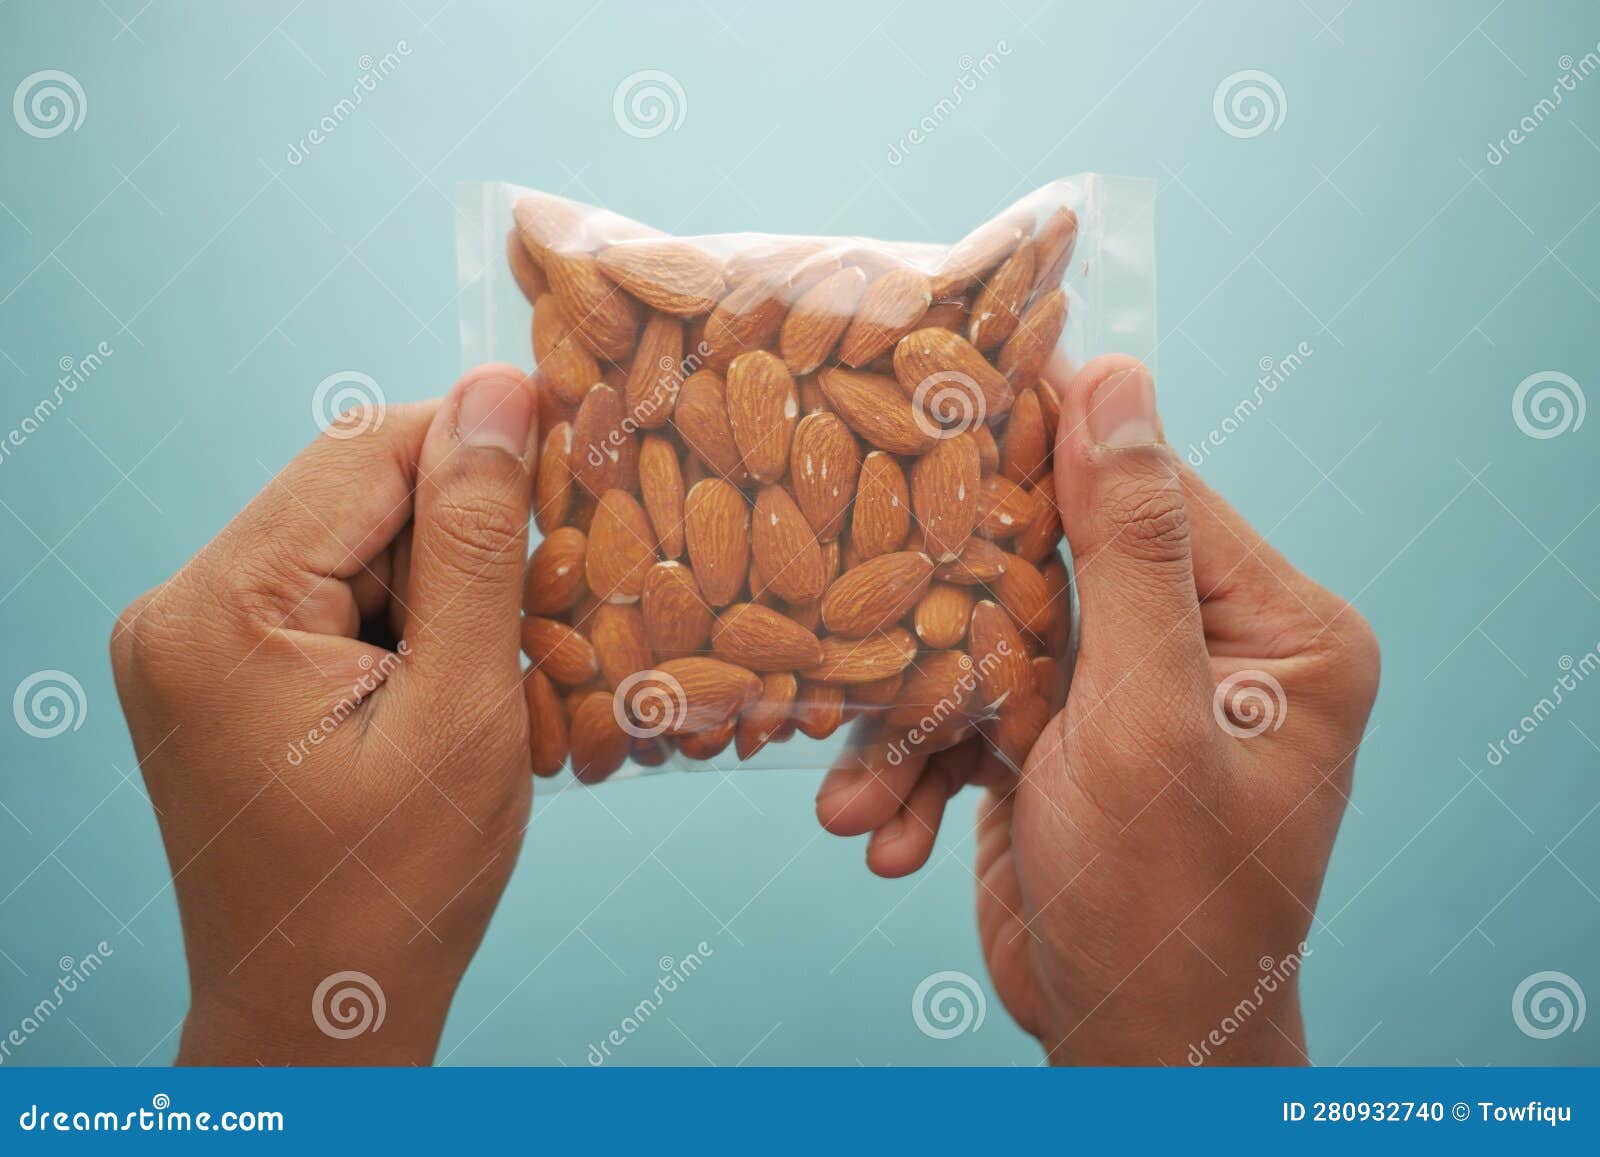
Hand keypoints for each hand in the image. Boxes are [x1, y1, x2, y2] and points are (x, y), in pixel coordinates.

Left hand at [110, 365, 539, 1064]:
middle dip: (459, 535)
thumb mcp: (463, 706)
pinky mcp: (214, 667)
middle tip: (535, 610)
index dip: (478, 445)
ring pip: (346, 539)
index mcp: (220, 610)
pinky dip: (400, 618)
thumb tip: (499, 392)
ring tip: (482, 673)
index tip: (572, 474)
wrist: (318, 1007)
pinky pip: (324, 591)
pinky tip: (441, 683)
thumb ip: (479, 542)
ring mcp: (187, 639)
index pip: (365, 450)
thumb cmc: (395, 886)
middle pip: (351, 493)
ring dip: (435, 582)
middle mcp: (178, 607)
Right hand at [819, 355, 1378, 1063]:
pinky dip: (926, 775)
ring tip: (858, 789)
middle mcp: (1210, 652)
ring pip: (997, 650)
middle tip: (856, 569)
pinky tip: (884, 832)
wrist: (1136, 1055)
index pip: (1155, 495)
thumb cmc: (1168, 905)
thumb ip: (1130, 549)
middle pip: (1057, 568)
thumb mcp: (1146, 717)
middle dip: (950, 614)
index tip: (954, 381)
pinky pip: (979, 720)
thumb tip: (1117, 382)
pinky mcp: (1063, 751)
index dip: (1052, 445)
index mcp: (1276, 632)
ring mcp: (1129, 703)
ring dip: (920, 724)